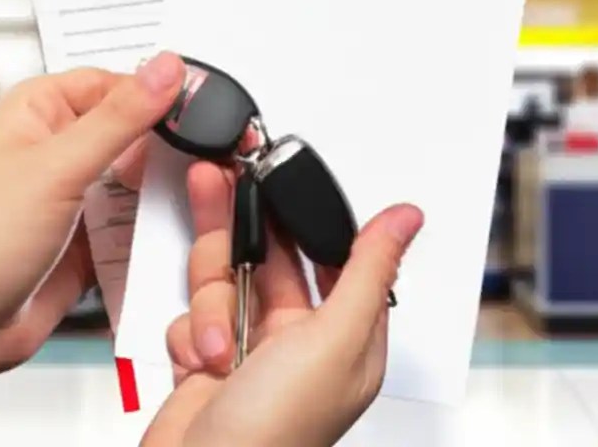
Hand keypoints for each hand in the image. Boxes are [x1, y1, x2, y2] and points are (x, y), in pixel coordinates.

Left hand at [0, 52, 186, 375]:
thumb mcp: (58, 167)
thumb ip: (121, 117)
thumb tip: (168, 69)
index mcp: (42, 108)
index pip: (122, 82)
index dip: (165, 96)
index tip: (208, 110)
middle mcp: (60, 145)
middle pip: (139, 131)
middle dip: (172, 147)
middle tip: (214, 156)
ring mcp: (77, 192)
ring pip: (144, 178)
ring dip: (166, 191)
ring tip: (197, 199)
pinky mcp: (89, 236)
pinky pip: (139, 223)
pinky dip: (156, 228)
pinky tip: (173, 233)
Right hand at [143, 164, 423, 446]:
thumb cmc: (274, 434)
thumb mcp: (333, 340)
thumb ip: (368, 271)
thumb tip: (407, 218)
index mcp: (348, 337)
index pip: (335, 254)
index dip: (308, 216)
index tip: (281, 176)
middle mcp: (302, 341)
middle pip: (273, 258)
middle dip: (242, 233)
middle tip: (218, 182)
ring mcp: (253, 350)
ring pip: (226, 281)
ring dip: (213, 303)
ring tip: (216, 337)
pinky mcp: (208, 360)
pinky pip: (193, 315)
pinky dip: (190, 334)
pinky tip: (201, 363)